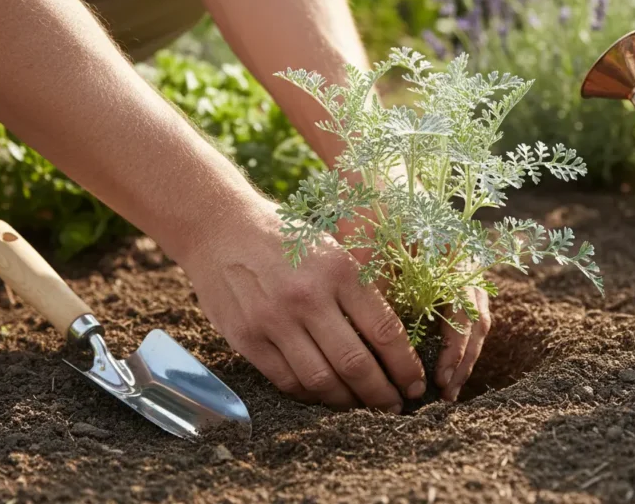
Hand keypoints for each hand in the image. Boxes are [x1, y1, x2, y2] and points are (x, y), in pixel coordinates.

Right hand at [176, 197, 425, 412]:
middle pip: (356, 364)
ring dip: (348, 402)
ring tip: (363, 406)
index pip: (384, 331)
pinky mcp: (247, 338)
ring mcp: (274, 321)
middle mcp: (308, 298)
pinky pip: (286, 381)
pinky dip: (311, 395)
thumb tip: (395, 338)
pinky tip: (325, 395)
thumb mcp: (332, 247)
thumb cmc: (286, 237)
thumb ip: (361, 287)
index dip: (405, 366)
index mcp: (339, 270)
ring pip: (321, 381)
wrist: (220, 227)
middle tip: (395, 408)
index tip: (415, 384)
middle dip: (382, 394)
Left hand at [334, 190, 491, 402]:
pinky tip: (436, 357)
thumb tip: (386, 346)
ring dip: (461, 351)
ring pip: (473, 315)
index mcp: (454, 253)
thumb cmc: (371, 205)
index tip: (440, 380)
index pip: (466, 313)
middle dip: (463, 360)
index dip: (456, 351)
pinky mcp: (448, 266)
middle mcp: (466, 258)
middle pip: (477, 319)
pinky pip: (460, 306)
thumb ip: (383, 292)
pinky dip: (452, 334)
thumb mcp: (372, 248)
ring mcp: (461, 261)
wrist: (375, 166)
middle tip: (445, 393)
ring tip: (445, 384)